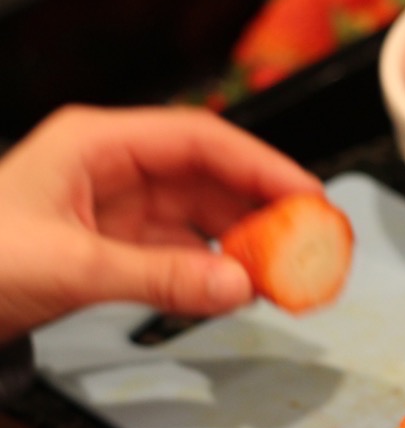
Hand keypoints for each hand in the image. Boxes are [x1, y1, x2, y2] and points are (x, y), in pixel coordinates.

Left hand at [0, 105, 323, 341]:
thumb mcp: (70, 265)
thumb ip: (159, 277)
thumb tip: (237, 286)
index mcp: (98, 143)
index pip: (201, 140)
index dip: (262, 163)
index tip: (307, 193)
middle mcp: (113, 169)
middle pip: (210, 177)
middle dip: (262, 208)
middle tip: (310, 239)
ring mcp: (116, 208)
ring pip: (201, 216)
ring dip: (243, 243)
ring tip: (285, 270)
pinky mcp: (115, 248)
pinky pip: (182, 252)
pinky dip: (213, 270)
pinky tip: (238, 287)